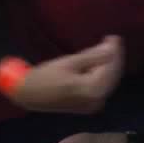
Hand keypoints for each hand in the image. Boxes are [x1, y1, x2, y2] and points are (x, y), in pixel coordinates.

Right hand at [6, 36, 123, 113]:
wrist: (29, 95)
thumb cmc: (46, 77)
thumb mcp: (70, 62)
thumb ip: (93, 56)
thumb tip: (112, 47)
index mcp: (93, 90)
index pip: (110, 67)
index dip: (114, 51)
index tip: (114, 36)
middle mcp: (97, 100)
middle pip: (112, 75)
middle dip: (113, 57)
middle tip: (112, 40)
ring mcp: (93, 105)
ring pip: (108, 82)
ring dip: (108, 66)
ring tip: (107, 48)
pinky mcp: (88, 106)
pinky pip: (101, 87)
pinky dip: (102, 75)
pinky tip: (100, 64)